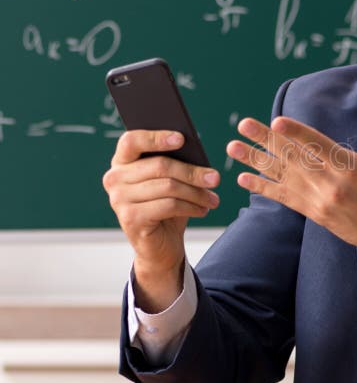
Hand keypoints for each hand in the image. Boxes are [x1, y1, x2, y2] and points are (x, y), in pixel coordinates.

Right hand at [102, 130, 219, 311]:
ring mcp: (119, 199)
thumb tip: (197, 153)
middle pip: (160, 166)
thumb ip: (175, 164)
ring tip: (213, 198)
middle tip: (215, 179)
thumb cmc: (166, 207)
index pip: (132, 141)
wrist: (159, 245)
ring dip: (197, 193)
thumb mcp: (170, 182)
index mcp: (122, 161)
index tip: (182, 139)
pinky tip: (203, 209)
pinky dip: (191, 207)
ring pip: (168, 186)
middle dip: (193, 172)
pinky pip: (169, 205)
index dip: (157, 137)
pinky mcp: (131, 218)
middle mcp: (115, 178)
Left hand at [226, 94, 356, 263]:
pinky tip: (244, 179)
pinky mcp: (316, 214)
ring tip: (233, 148)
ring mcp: (321, 201)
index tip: (276, 121)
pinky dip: (264, 188)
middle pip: (293, 159)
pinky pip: (285, 199)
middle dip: (266, 140)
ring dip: (256, 162)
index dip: (297, 133)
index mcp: (352, 167)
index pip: (319, 146)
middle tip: (243, 124)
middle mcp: (332, 185)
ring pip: (284, 177)